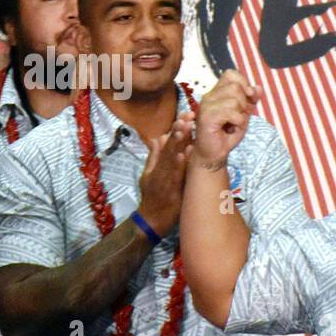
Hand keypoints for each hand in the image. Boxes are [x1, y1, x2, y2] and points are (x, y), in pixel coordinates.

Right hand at [136, 117, 192, 235]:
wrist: (151, 220)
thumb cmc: (151, 196)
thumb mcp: (148, 174)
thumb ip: (154, 156)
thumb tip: (159, 137)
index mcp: (157, 165)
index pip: (167, 143)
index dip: (175, 129)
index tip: (184, 115)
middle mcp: (161, 169)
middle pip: (171, 147)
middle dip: (179, 130)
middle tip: (188, 115)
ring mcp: (166, 180)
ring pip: (173, 158)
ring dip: (179, 143)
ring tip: (186, 128)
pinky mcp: (171, 191)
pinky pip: (176, 176)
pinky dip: (179, 165)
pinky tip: (185, 154)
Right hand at [192, 70, 260, 169]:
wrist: (214, 154)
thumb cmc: (226, 135)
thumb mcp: (243, 114)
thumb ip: (251, 100)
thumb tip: (258, 87)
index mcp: (216, 93)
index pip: (231, 74)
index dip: (243, 83)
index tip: (248, 98)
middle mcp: (209, 96)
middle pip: (235, 87)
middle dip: (244, 103)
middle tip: (239, 117)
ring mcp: (206, 106)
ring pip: (234, 99)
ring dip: (241, 114)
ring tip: (234, 124)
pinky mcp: (207, 117)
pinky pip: (231, 112)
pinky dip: (238, 122)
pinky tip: (231, 129)